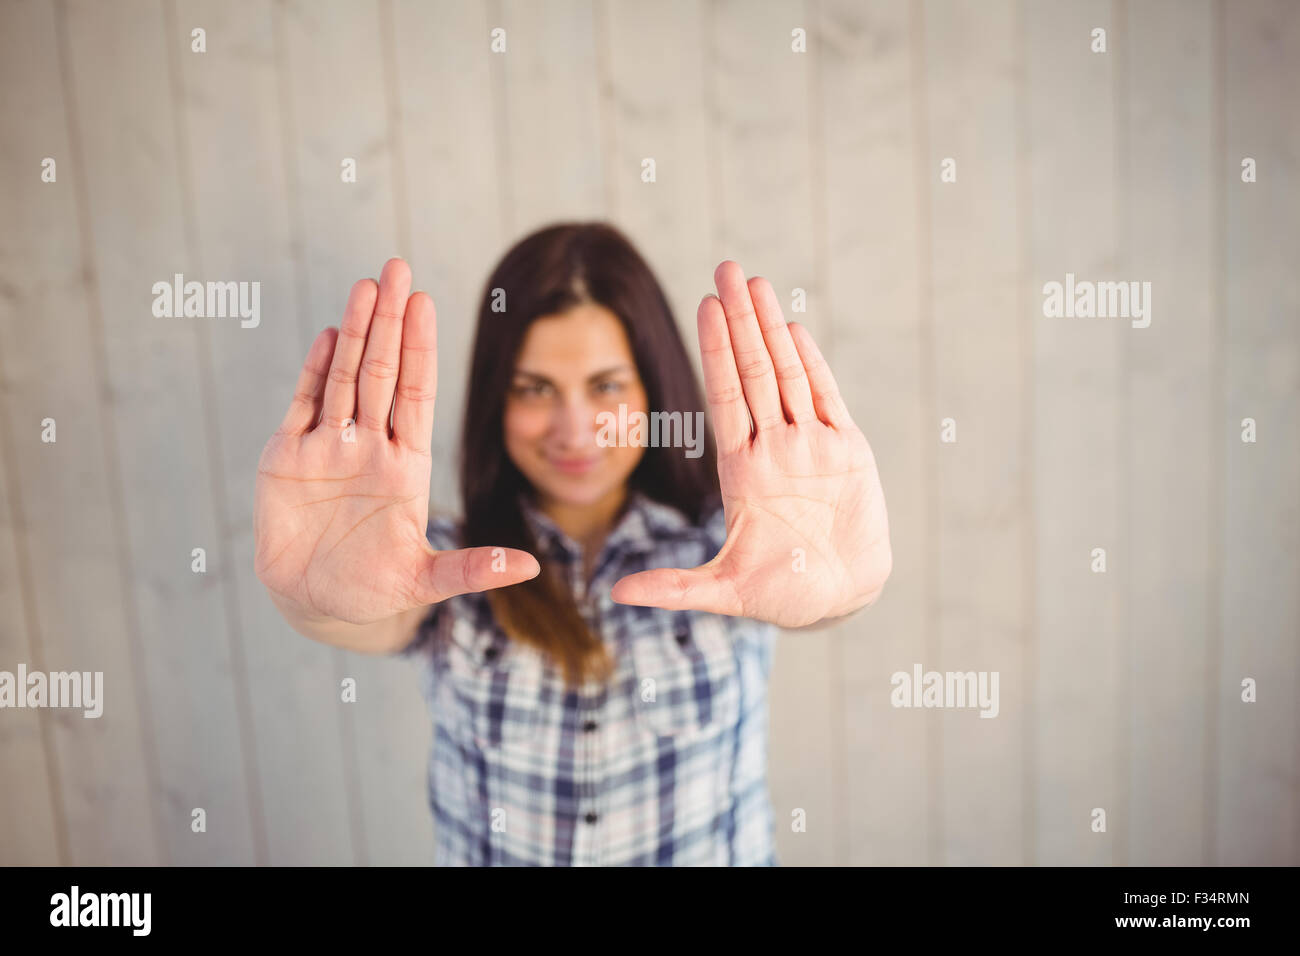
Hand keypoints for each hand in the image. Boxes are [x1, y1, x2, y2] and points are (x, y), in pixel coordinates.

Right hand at [254, 258, 538, 625]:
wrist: (316, 606)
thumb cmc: (374, 592)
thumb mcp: (425, 582)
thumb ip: (472, 569)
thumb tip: (531, 568)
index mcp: (406, 467)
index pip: (416, 395)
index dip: (420, 350)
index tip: (427, 304)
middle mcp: (369, 447)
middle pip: (382, 373)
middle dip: (390, 322)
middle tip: (398, 269)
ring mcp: (329, 448)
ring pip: (344, 379)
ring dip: (355, 334)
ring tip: (366, 288)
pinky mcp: (288, 458)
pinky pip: (304, 404)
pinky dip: (315, 371)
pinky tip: (331, 336)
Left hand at [610, 261, 891, 627]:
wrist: (840, 598)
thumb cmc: (783, 595)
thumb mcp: (724, 592)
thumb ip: (675, 588)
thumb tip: (615, 596)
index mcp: (740, 470)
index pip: (723, 397)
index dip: (715, 351)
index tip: (704, 306)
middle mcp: (772, 448)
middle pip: (752, 372)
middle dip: (740, 321)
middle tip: (727, 269)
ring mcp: (809, 446)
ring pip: (788, 375)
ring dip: (772, 330)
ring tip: (756, 284)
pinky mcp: (847, 452)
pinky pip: (827, 399)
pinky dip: (812, 366)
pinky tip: (794, 331)